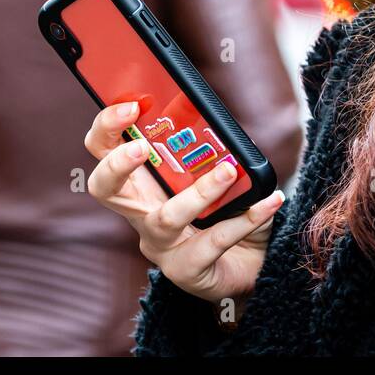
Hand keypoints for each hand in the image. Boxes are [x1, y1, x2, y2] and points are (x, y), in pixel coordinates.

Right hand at [85, 101, 285, 308]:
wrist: (250, 263)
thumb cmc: (228, 212)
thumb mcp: (218, 170)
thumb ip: (212, 149)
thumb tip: (222, 122)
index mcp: (143, 180)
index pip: (105, 150)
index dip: (108, 127)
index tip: (132, 105)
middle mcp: (142, 212)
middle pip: (105, 188)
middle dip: (118, 164)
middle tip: (142, 146)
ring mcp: (160, 244)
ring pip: (166, 217)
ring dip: (200, 191)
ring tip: (228, 171)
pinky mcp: (185, 269)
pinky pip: (213, 241)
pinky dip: (246, 219)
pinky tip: (269, 203)